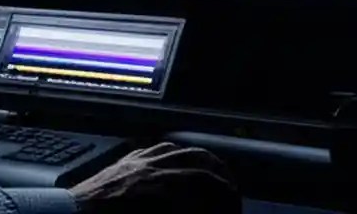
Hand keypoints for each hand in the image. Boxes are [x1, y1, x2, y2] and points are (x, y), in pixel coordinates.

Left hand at [68, 142, 238, 212]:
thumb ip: (186, 210)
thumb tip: (205, 207)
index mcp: (161, 189)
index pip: (209, 183)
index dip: (228, 195)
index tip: (234, 207)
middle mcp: (150, 168)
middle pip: (197, 158)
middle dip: (220, 174)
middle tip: (231, 191)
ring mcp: (134, 162)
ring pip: (176, 148)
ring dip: (199, 161)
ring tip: (211, 175)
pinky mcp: (122, 162)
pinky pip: (153, 149)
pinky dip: (173, 156)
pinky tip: (177, 165)